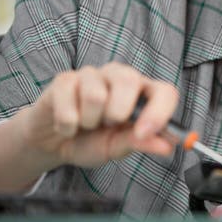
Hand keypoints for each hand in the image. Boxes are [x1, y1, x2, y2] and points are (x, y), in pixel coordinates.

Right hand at [17, 62, 179, 167]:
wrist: (54, 143)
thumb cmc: (91, 141)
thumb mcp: (117, 147)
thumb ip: (140, 143)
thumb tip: (167, 146)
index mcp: (141, 92)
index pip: (164, 91)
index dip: (159, 111)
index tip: (144, 133)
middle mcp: (119, 76)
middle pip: (129, 80)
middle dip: (116, 113)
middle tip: (106, 125)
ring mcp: (92, 74)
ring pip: (95, 95)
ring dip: (88, 122)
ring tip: (85, 125)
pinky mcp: (64, 79)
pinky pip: (68, 104)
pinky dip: (67, 125)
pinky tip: (67, 125)